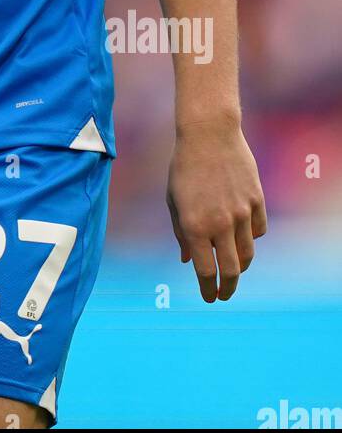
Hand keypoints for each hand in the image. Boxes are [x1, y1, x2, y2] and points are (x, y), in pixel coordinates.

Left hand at [167, 119, 266, 301]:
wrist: (209, 134)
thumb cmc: (184, 167)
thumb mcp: (174, 200)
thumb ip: (181, 233)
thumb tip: (187, 261)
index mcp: (194, 226)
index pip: (205, 271)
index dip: (208, 289)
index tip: (209, 298)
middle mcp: (220, 223)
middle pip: (230, 271)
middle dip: (227, 288)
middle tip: (224, 295)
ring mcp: (241, 212)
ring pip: (247, 254)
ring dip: (240, 266)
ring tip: (233, 270)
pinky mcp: (257, 201)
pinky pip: (258, 230)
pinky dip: (251, 238)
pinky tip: (243, 237)